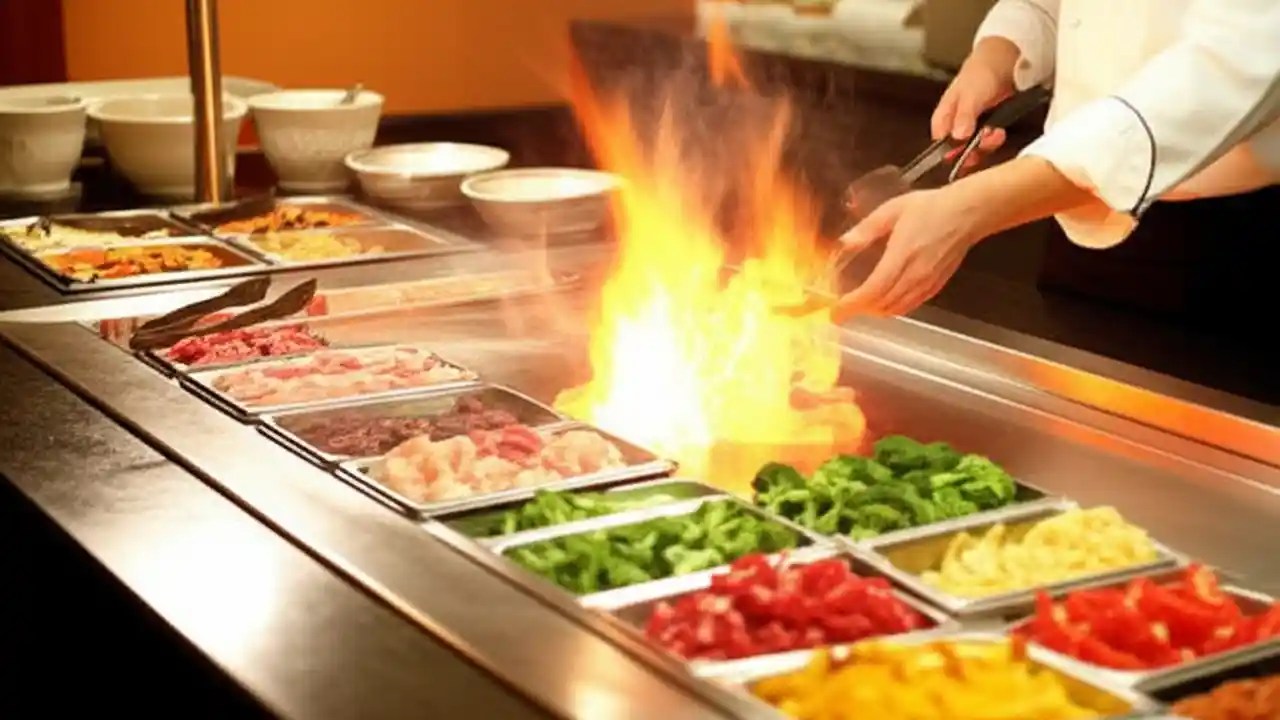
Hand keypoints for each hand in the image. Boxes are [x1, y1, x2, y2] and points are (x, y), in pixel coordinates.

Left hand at [831, 186, 983, 319]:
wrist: (967, 213)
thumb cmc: (931, 208)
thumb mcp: (892, 210)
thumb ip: (866, 229)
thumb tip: (844, 242)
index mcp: (902, 255)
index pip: (873, 290)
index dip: (852, 304)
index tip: (836, 311)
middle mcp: (916, 274)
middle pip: (882, 304)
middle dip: (860, 309)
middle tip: (843, 307)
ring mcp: (927, 282)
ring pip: (896, 309)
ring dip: (876, 310)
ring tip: (860, 304)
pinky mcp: (936, 286)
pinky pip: (910, 305)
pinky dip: (893, 308)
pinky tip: (884, 300)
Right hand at [932, 37, 1019, 172]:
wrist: (1003, 61)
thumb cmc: (980, 73)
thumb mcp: (970, 96)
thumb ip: (964, 116)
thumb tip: (958, 136)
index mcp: (943, 117)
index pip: (939, 143)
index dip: (949, 152)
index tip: (962, 154)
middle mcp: (954, 125)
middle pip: (956, 150)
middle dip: (971, 151)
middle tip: (982, 143)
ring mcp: (970, 127)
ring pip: (973, 149)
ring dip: (985, 145)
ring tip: (995, 133)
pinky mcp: (985, 127)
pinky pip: (986, 142)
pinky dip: (993, 140)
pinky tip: (999, 131)